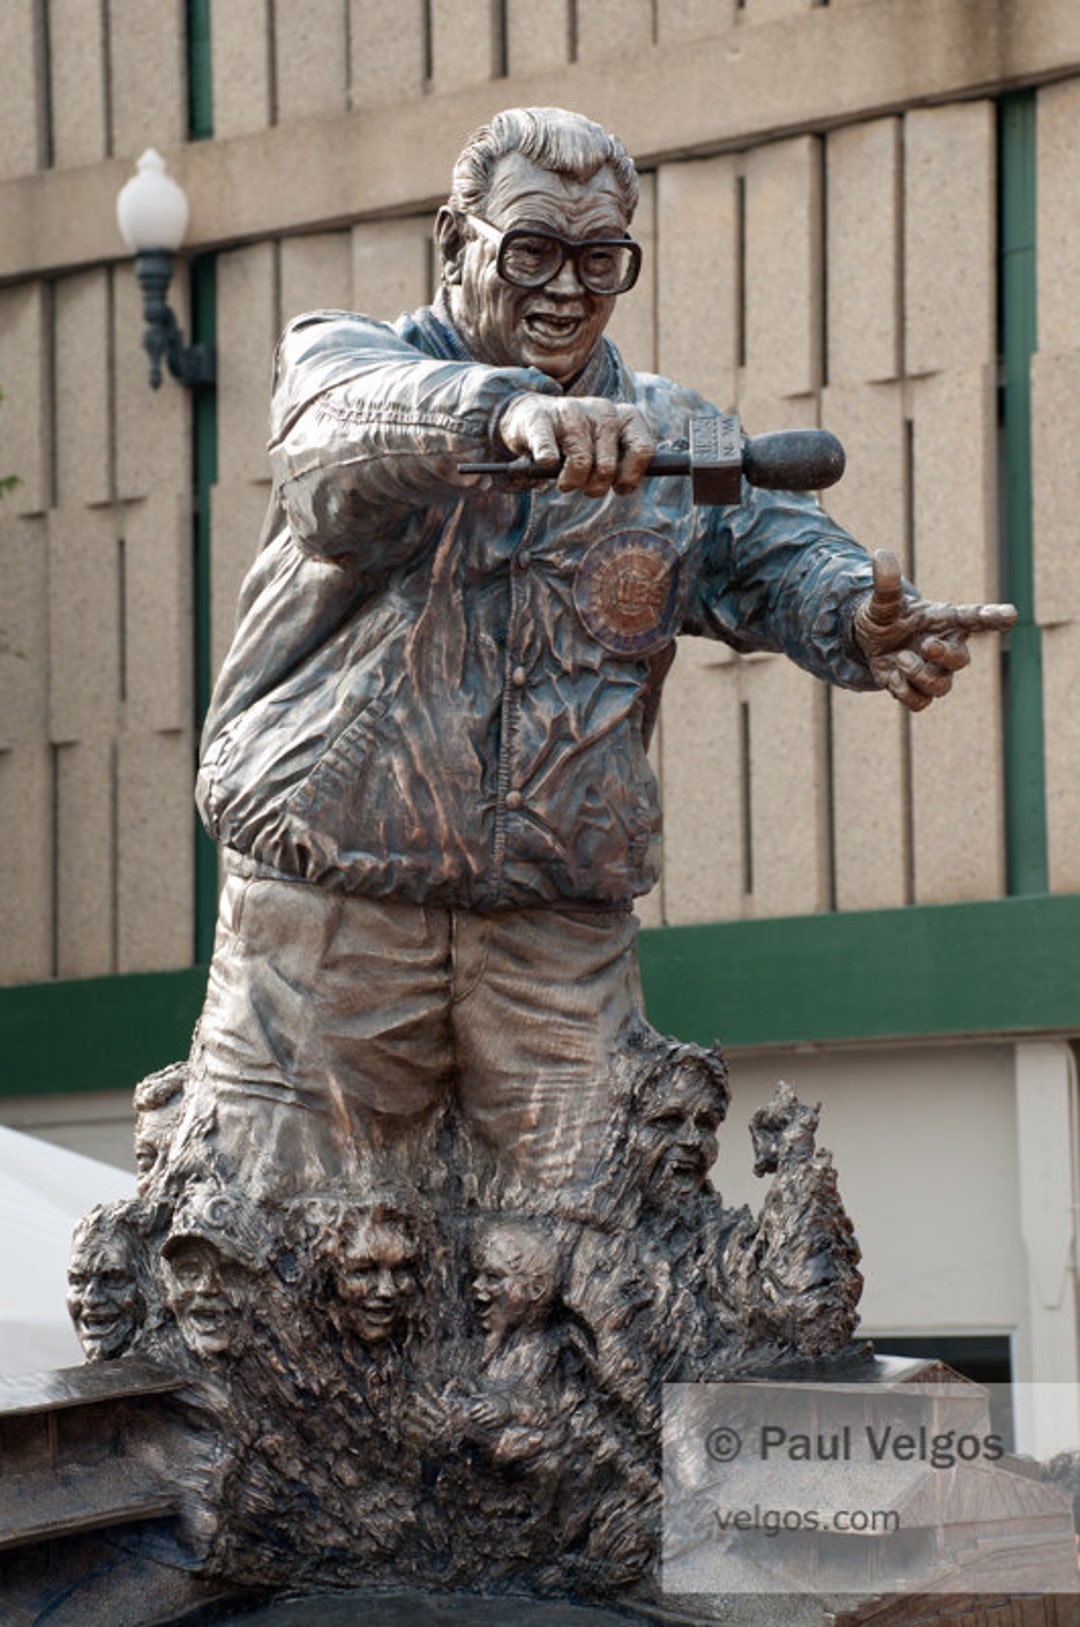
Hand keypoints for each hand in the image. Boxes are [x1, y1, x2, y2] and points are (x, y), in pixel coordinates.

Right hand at [496, 394, 654, 497]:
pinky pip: (548, 450)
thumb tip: (629, 486)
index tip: (617, 487)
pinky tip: (545, 462)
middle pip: (608, 467)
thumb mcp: (608, 449)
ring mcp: (571, 410)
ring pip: (581, 464)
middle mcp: (603, 409)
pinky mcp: (540, 417)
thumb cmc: (577, 441)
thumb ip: (626, 464)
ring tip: (564, 480)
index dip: (629, 477)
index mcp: (625, 416)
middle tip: (583, 485)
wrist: (531, 416)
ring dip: (570, 482)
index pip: (642, 450)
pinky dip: (547, 461)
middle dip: (594, 486)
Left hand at [853, 550, 1016, 711]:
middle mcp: (945, 648)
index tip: (1011, 614)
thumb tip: (880, 555)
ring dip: (918, 675)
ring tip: (900, 659)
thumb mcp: (882, 601)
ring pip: (941, 687)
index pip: (973, 618)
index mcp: (943, 621)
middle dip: (944, 655)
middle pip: (961, 661)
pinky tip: (892, 676)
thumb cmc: (885, 617)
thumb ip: (886, 584)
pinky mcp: (917, 691)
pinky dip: (904, 692)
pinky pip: (920, 703)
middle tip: (925, 645)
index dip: (992, 617)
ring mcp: (933, 672)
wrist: (868, 642)